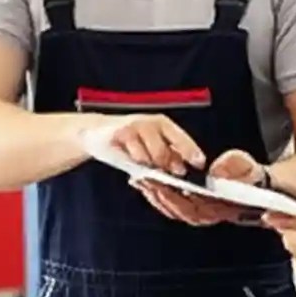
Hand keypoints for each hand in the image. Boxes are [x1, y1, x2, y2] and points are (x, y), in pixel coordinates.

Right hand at [80, 114, 205, 175]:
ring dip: (148, 166)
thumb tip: (182, 169)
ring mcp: (134, 127)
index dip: (191, 151)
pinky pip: (133, 157)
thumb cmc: (129, 140)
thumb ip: (167, 153)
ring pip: (148, 157)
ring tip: (143, 165)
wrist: (97, 132)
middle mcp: (150, 122)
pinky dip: (135, 164)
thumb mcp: (152, 143)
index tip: (199, 164)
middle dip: (168, 166)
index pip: (181, 138)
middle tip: (169, 174)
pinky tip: (132, 161)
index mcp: (162, 124)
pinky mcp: (120, 135)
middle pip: (164, 152)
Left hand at [132, 149, 267, 226]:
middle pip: (179, 209)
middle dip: (161, 193)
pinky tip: (142, 181)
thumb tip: (217, 173)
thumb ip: (234, 168)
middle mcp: (207, 215)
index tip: (162, 183)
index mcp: (221, 208)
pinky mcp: (188, 208)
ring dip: (154, 194)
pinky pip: (168, 205)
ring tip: (140, 177)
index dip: (179, 196)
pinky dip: (154, 194)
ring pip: (171, 209)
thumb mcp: (245, 166)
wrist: (251, 185)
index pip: (197, 206)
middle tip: (146, 177)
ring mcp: (196, 214)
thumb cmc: (248, 175)